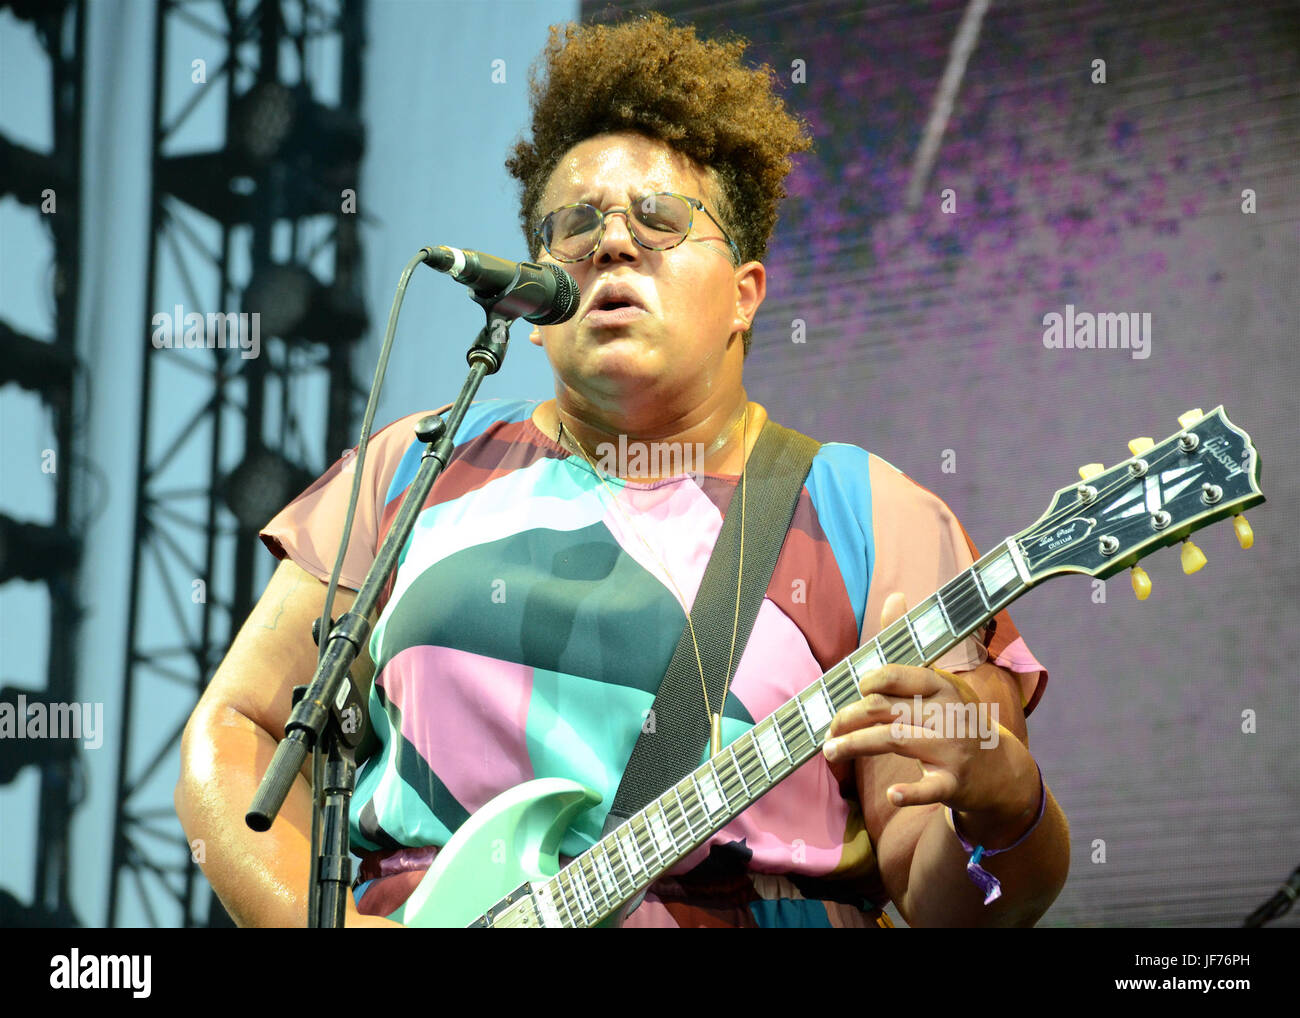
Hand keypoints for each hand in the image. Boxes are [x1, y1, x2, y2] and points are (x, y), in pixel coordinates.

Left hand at [822, 592, 1037, 831]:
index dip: (872, 680)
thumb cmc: (955, 718)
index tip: (855, 688)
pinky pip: (930, 788)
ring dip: (857, 746)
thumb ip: (909, 644)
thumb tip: (894, 596)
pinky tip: (891, 795)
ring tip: (830, 752)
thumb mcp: (937, 680)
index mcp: (941, 686)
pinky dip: (911, 792)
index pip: (902, 675)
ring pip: (896, 742)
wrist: (999, 769)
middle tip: (829, 730)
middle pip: (887, 710)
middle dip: (850, 718)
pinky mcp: (954, 783)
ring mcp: (952, 749)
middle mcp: (948, 714)